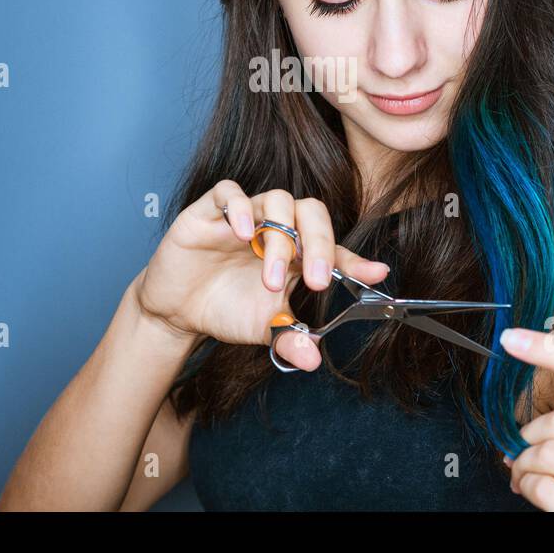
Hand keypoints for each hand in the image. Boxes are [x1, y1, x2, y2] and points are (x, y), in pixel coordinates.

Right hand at [136, 180, 389, 368]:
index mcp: (296, 252)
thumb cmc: (226, 309)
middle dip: (320, 243)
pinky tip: (243, 234)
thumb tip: (312, 360)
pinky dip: (239, 208)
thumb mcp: (263, 328)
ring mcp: (244, 216)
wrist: (177, 312)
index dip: (355, 259)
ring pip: (276, 200)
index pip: (332, 246)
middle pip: (310, 211)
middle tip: (318, 280)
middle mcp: (275, 227)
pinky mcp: (209, 212)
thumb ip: (290, 339)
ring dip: (280, 238)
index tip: (376, 275)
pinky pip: (228, 192)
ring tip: (271, 277)